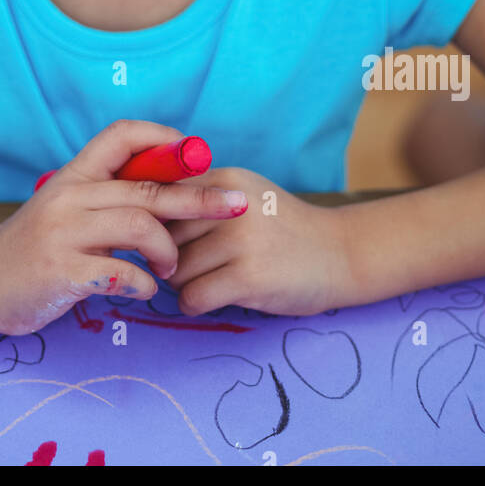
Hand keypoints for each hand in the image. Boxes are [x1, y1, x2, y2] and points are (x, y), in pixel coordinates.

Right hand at [0, 121, 250, 334]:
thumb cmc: (32, 246)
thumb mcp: (64, 208)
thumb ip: (105, 196)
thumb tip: (167, 191)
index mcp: (74, 176)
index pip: (120, 136)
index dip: (162, 137)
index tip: (194, 151)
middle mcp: (70, 196)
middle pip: (148, 187)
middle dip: (200, 197)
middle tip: (236, 205)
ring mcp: (64, 233)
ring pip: (140, 225)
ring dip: (169, 250)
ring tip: (171, 267)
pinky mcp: (61, 272)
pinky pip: (122, 271)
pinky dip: (145, 281)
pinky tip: (146, 288)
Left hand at [164, 167, 351, 317]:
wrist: (340, 252)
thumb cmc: (284, 227)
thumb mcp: (244, 196)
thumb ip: (202, 198)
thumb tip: (145, 215)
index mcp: (224, 181)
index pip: (163, 199)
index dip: (157, 225)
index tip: (161, 240)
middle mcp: (229, 206)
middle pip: (164, 237)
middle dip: (168, 257)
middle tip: (186, 267)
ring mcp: (240, 241)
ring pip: (176, 270)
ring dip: (182, 284)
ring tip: (204, 282)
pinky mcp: (249, 278)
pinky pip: (193, 296)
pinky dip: (193, 304)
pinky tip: (209, 299)